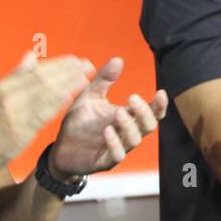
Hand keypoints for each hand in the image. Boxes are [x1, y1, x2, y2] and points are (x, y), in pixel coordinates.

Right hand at [0, 54, 91, 173]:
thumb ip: (17, 76)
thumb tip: (31, 54)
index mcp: (5, 86)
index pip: (36, 70)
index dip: (58, 64)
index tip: (76, 59)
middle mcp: (9, 96)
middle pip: (42, 79)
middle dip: (67, 71)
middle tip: (87, 65)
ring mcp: (14, 112)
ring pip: (44, 94)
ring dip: (66, 84)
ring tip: (84, 77)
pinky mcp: (18, 130)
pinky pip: (40, 114)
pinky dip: (55, 103)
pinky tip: (69, 97)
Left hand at [50, 57, 166, 178]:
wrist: (61, 148)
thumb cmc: (80, 122)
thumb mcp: (90, 97)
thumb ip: (104, 80)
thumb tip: (118, 59)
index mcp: (128, 117)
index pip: (152, 112)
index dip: (159, 105)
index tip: (160, 92)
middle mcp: (127, 133)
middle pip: (149, 125)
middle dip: (145, 112)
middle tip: (132, 98)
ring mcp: (118, 147)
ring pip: (135, 139)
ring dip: (129, 125)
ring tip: (117, 112)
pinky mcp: (105, 161)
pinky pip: (117, 154)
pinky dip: (114, 142)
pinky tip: (107, 130)